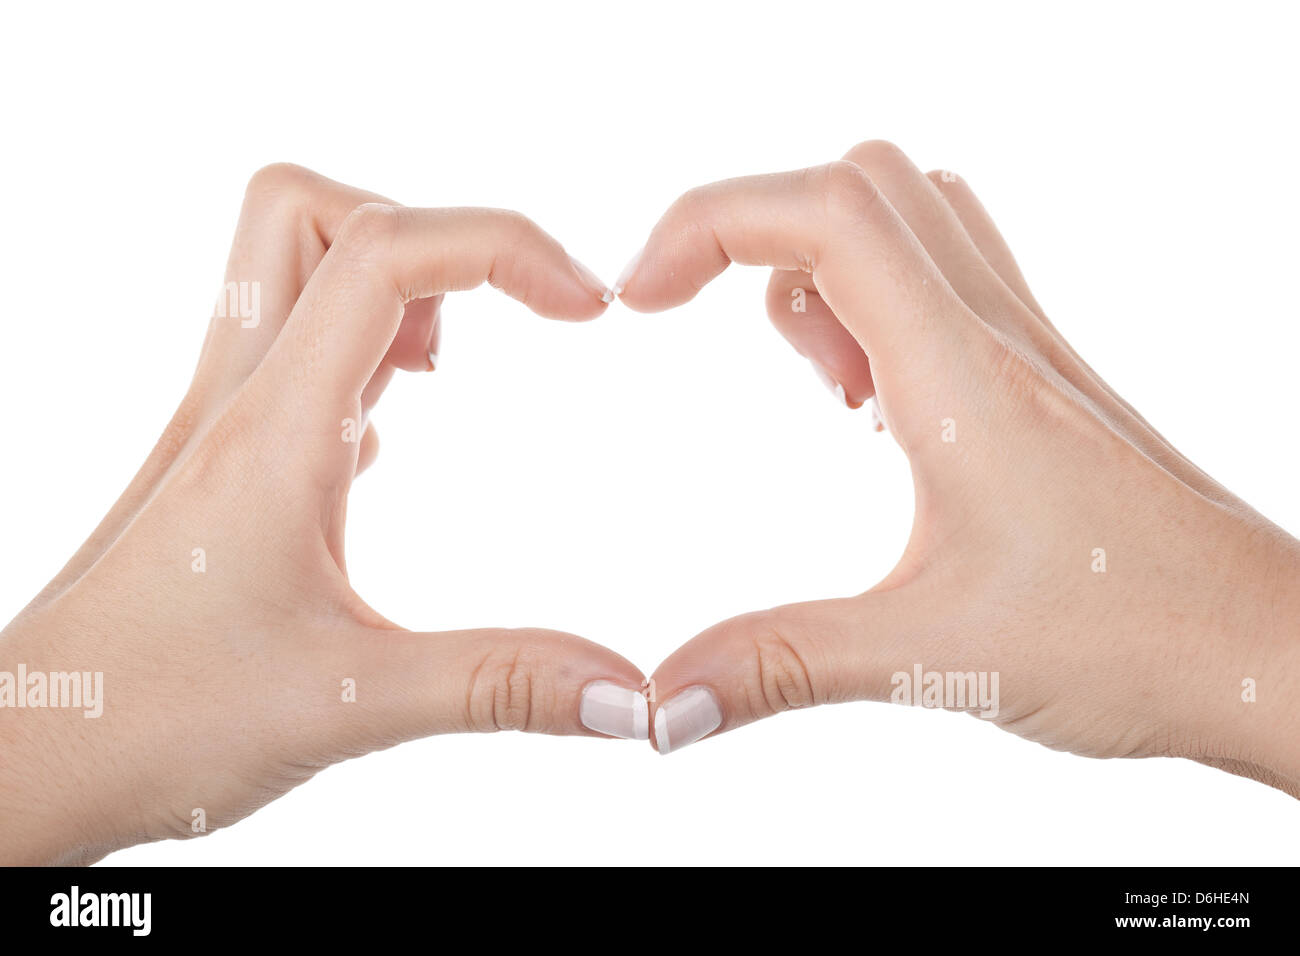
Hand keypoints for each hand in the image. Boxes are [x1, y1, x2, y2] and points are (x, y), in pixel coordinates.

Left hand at [0, 165, 645, 863]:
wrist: (26, 759)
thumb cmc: (152, 722)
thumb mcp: (349, 704)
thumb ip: (501, 686)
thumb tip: (634, 697)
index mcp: (273, 430)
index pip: (388, 252)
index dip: (505, 246)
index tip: (588, 309)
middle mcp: (238, 401)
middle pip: (315, 212)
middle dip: (430, 235)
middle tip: (496, 330)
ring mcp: (222, 425)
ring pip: (296, 271)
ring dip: (391, 288)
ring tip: (445, 376)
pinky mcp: (222, 461)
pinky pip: (290, 351)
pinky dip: (361, 353)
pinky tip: (386, 434)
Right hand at [619, 141, 1299, 794]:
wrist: (1261, 648)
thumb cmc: (1136, 635)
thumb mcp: (930, 655)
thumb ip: (779, 669)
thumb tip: (661, 704)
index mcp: (957, 372)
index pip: (820, 212)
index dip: (706, 223)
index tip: (640, 298)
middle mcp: (993, 333)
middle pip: (857, 184)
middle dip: (754, 234)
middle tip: (716, 333)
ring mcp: (1023, 348)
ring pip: (906, 218)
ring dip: (823, 270)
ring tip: (819, 387)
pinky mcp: (1035, 381)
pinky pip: (944, 278)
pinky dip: (877, 306)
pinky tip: (873, 408)